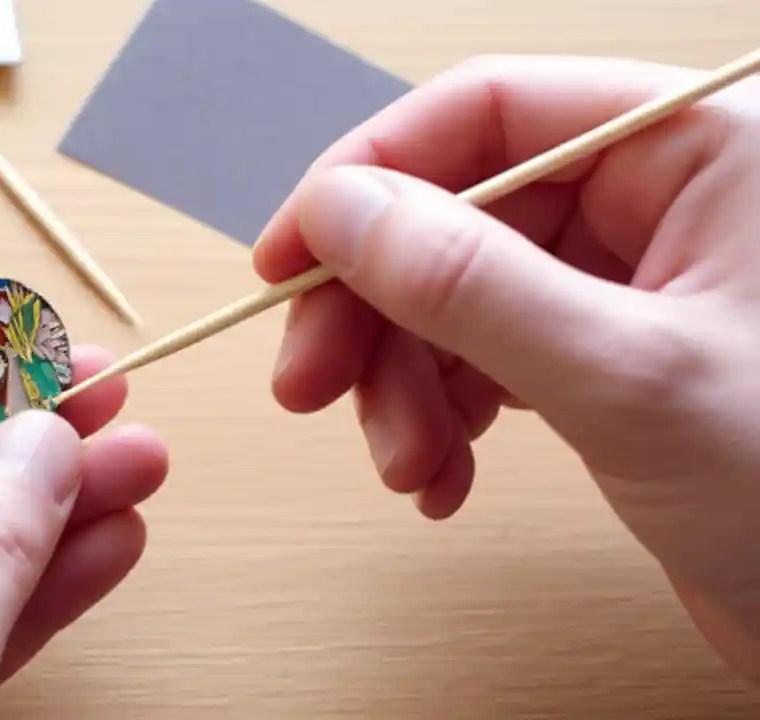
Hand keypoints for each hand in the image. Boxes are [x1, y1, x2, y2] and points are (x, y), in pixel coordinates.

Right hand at [254, 55, 759, 677]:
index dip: (369, 177)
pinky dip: (443, 418)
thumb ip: (471, 283)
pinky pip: (485, 359)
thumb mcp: (626, 377)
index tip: (289, 256)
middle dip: (373, 311)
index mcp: (693, 151)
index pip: (490, 113)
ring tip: (406, 464)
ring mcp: (627, 284)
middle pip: (454, 215)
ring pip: (456, 298)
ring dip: (402, 385)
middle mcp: (657, 203)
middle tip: (309, 383)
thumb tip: (341, 210)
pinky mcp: (606, 359)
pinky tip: (443, 477)